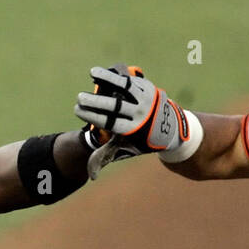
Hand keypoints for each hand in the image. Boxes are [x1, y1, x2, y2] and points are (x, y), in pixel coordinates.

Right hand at [75, 66, 189, 178]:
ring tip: (92, 72)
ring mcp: (145, 98)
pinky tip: (101, 72)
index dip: (92, 116)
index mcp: (133, 130)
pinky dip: (115, 75)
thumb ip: (105, 157)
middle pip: (115, 105)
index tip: (78, 110)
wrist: (171, 128)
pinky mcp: (146, 87)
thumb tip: (91, 176)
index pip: (109, 122)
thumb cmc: (140, 140)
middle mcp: (141, 113)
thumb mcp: (125, 150)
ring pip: (125, 87)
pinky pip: (129, 79)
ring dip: (108, 79)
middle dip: (95, 101)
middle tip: (79, 98)